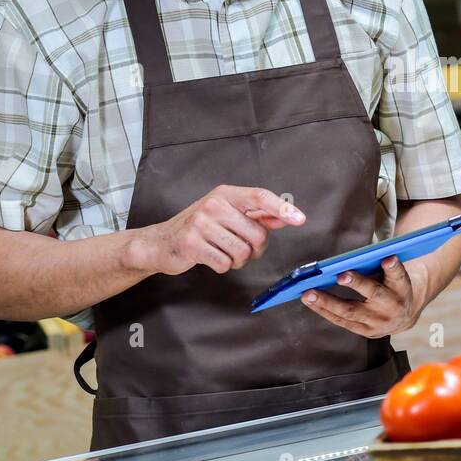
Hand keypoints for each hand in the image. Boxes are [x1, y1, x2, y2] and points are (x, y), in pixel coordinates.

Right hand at [134, 185, 304, 276]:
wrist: (161, 242)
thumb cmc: (199, 228)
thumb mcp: (227, 215)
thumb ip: (257, 215)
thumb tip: (286, 216)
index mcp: (225, 194)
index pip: (260, 197)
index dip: (281, 208)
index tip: (299, 219)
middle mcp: (213, 205)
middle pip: (256, 233)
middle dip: (255, 248)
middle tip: (243, 248)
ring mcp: (201, 224)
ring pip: (242, 251)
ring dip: (239, 260)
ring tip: (225, 253)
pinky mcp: (192, 245)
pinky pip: (225, 263)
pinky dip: (223, 266)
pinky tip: (212, 258)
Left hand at [301, 256, 420, 336]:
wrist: (403, 317)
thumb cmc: (392, 287)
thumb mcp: (393, 275)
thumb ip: (379, 265)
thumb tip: (352, 258)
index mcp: (402, 288)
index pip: (399, 275)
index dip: (393, 267)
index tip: (388, 258)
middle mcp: (392, 306)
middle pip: (374, 293)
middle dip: (357, 284)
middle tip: (341, 275)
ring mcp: (378, 322)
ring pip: (350, 312)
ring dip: (327, 302)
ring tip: (308, 293)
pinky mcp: (364, 331)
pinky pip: (341, 321)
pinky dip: (323, 310)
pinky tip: (310, 301)